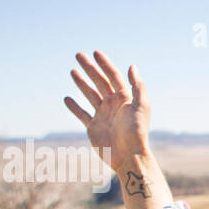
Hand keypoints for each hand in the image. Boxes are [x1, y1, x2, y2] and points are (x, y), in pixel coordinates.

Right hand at [63, 50, 150, 171]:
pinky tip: (67, 98)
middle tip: (78, 54)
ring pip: (90, 95)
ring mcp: (103, 116)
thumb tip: (132, 66)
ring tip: (72, 71)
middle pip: (99, 82)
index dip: (104, 64)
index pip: (113, 76)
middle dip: (89, 68)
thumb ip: (137, 86)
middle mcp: (114, 105)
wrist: (129, 156)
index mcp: (125, 99)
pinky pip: (82, 114)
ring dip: (81, 83)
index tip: (95, 52)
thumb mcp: (141, 106)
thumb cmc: (137, 132)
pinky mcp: (93, 128)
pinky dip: (74, 107)